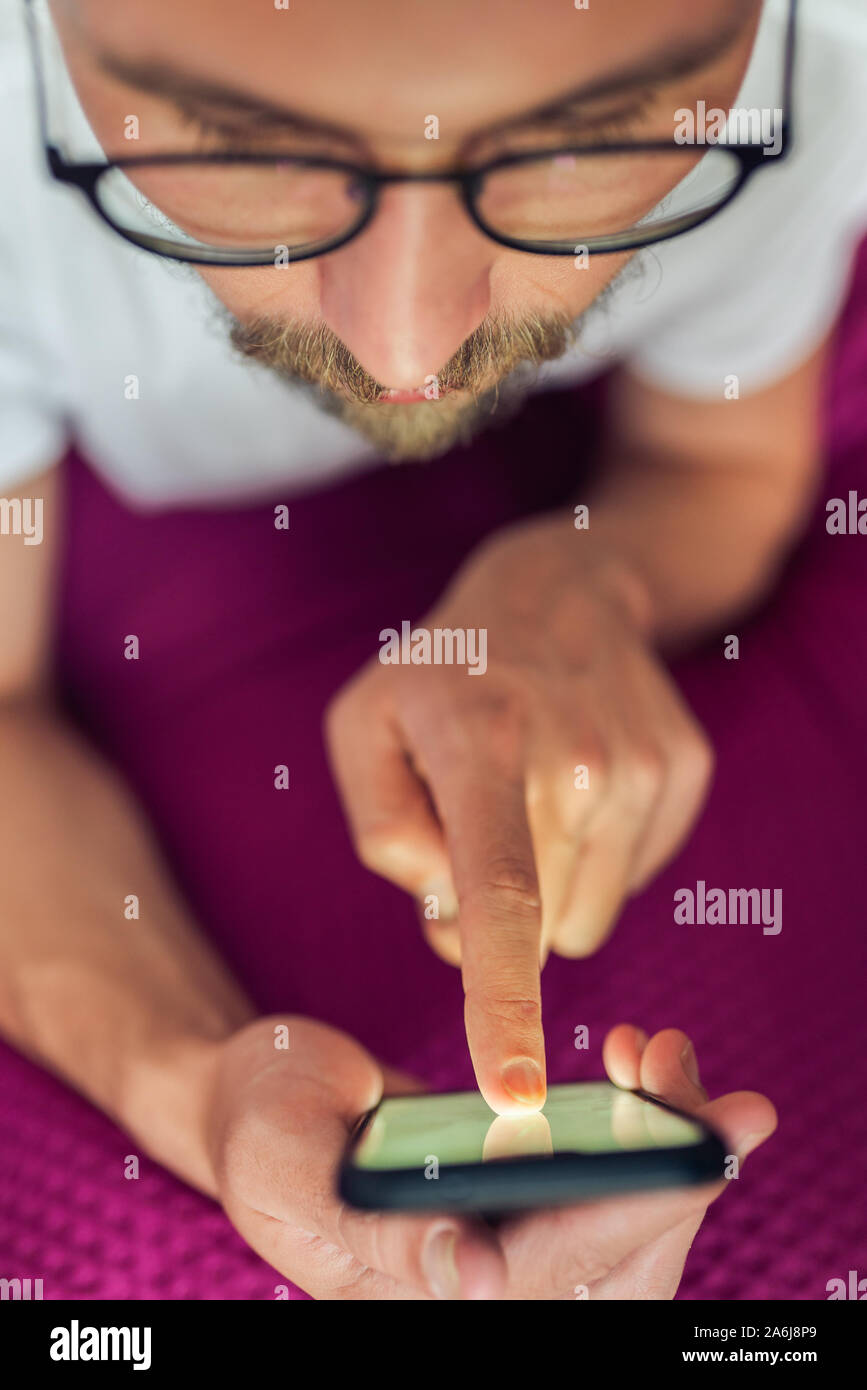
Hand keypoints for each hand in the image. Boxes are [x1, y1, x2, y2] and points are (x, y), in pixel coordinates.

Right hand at [203, 1018, 773, 1300]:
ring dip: (670, 1147)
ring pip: (626, 1230)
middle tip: (724, 1098)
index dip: (628, 1220)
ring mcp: (507, 1242)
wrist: (261, 1094)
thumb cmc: (260, 1130)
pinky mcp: (522, 1195)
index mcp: (424, 1293)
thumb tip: (470, 1279)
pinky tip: (635, 1060)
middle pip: (617, 1272)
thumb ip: (377, 1232)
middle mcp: (481, 1282)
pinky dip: (639, 1126)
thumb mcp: (290, 1169)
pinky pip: (606, 1185)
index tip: (694, 1159)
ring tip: (671, 1056)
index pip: (550, 1276)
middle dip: (680, 1183)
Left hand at [325, 515, 713, 1108]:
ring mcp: (645, 766)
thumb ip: (384, 834)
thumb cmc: (443, 671)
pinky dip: (590, 856)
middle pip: (542, 927)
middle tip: (474, 822)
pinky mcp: (684, 773)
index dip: (504, 1003)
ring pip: (587, 917)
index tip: (519, 1093)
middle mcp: (580, 759)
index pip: (500, 893)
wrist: (561, 590)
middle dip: (494, 913)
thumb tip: (452, 919)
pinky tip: (574, 782)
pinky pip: (627, 880)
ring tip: (526, 791)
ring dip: (546, 882)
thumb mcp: (363, 727)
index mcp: (484, 742)